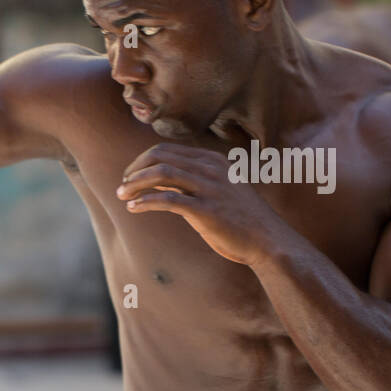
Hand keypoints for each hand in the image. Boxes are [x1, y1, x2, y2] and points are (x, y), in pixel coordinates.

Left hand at [116, 143, 288, 265]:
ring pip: (160, 174)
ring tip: (121, 195)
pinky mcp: (206, 210)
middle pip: (160, 156)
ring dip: (135, 183)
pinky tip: (133, 208)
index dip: (143, 160)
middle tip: (123, 184)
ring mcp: (209, 187)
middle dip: (135, 168)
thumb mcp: (221, 190)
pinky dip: (145, 201)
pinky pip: (167, 199)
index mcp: (213, 160)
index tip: (131, 175)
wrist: (269, 241)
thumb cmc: (243, 220)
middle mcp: (210, 168)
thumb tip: (161, 183)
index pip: (168, 149)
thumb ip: (195, 182)